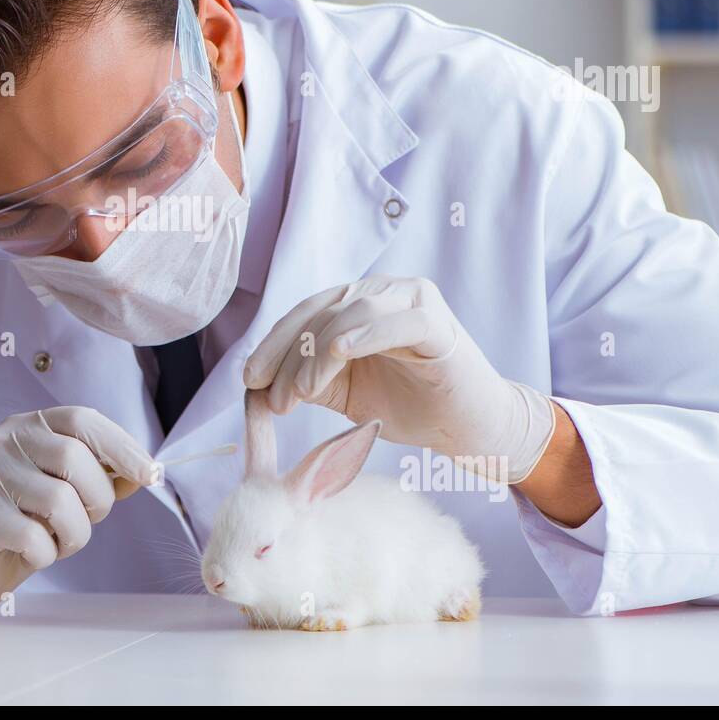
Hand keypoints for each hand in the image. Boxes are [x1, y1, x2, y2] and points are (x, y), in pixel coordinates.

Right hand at [0, 406, 155, 615]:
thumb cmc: (21, 520)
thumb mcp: (65, 492)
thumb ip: (100, 477)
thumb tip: (143, 473)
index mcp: (30, 426)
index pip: (82, 420)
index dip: (121, 445)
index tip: (151, 473)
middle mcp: (3, 440)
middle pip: (73, 458)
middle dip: (97, 500)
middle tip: (86, 520)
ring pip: (58, 501)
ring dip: (73, 533)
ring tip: (57, 540)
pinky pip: (33, 537)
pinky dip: (46, 554)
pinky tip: (31, 552)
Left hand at [244, 276, 554, 482]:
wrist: (469, 426)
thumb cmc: (409, 406)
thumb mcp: (346, 394)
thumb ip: (310, 381)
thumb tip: (260, 384)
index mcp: (357, 305)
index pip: (304, 314)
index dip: (272, 345)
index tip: (249, 381)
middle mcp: (381, 292)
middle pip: (321, 312)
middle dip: (290, 356)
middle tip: (274, 398)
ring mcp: (410, 300)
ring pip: (351, 314)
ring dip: (319, 354)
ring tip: (303, 393)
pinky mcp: (436, 321)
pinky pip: (396, 320)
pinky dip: (365, 333)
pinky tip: (340, 352)